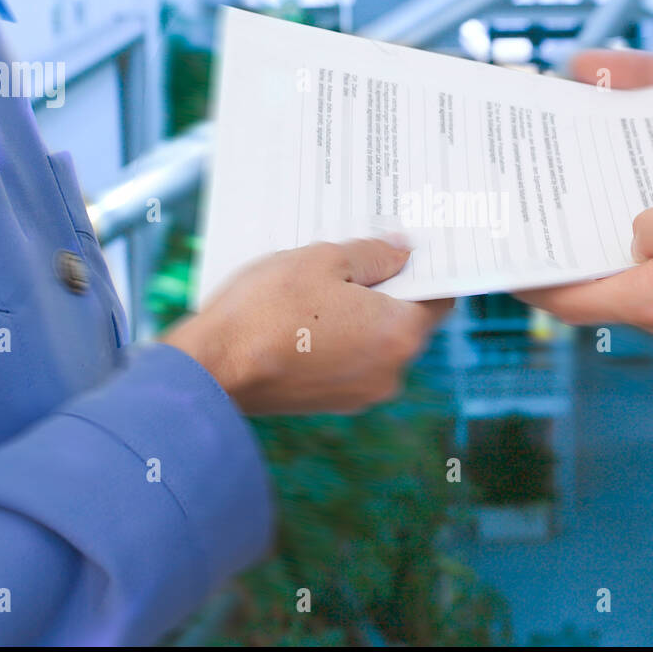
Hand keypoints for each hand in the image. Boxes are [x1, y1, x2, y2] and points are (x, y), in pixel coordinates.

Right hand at [163, 239, 451, 414]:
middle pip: (407, 320)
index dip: (428, 269)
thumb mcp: (323, 261)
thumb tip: (402, 250)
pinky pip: (352, 361)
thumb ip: (373, 254)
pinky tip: (308, 315)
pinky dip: (341, 338)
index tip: (412, 247)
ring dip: (361, 313)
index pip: (440, 298)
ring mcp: (363, 393)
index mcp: (399, 334)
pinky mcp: (334, 403)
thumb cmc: (266, 310)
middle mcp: (392, 371)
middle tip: (359, 255)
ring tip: (324, 284)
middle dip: (389, 288)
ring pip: (377, 341)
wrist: (212, 370)